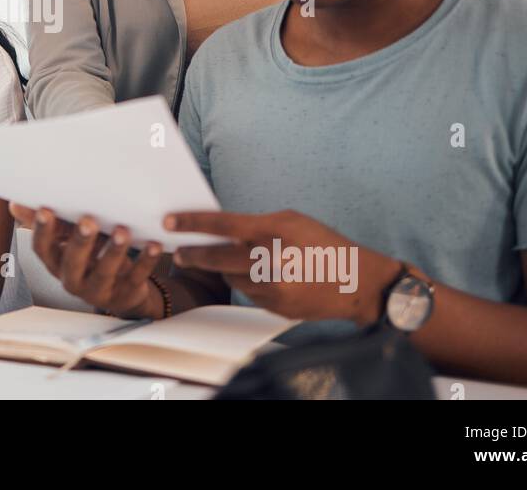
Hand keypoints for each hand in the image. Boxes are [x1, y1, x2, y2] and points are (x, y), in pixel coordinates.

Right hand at [9, 202, 162, 318]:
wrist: (123, 292)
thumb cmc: (91, 258)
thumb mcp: (68, 241)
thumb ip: (50, 224)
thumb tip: (15, 205)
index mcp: (57, 264)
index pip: (44, 249)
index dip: (43, 232)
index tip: (46, 210)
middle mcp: (74, 280)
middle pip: (73, 263)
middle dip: (80, 242)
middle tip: (88, 220)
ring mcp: (101, 290)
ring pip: (105, 273)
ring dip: (113, 252)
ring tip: (122, 231)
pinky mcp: (127, 293)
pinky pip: (136, 277)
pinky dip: (146, 261)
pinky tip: (154, 245)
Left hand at [165, 209, 399, 325]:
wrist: (356, 283)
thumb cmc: (325, 244)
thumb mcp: (291, 221)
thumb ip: (257, 224)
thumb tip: (224, 229)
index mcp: (272, 232)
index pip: (222, 224)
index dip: (192, 223)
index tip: (170, 222)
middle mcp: (269, 260)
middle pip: (215, 257)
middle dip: (192, 255)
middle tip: (178, 253)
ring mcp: (271, 287)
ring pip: (230, 277)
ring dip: (227, 269)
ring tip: (248, 262)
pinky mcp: (273, 306)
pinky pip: (247, 292)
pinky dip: (249, 283)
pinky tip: (268, 278)